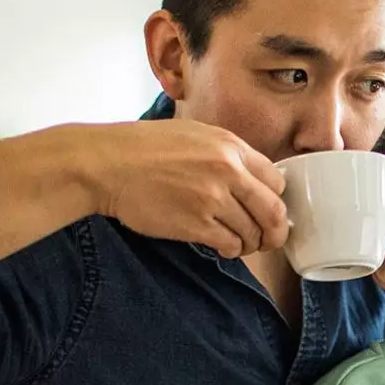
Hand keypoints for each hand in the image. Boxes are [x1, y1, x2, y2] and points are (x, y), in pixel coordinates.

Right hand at [83, 120, 287, 257]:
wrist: (107, 164)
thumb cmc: (144, 148)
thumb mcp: (195, 134)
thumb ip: (226, 154)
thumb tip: (251, 178)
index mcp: (231, 147)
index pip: (277, 181)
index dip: (276, 200)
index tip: (269, 211)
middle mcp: (228, 171)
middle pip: (273, 211)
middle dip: (276, 231)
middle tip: (269, 239)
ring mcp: (212, 199)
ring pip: (253, 233)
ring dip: (250, 244)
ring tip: (239, 244)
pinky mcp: (195, 224)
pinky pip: (229, 244)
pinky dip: (231, 250)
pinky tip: (223, 247)